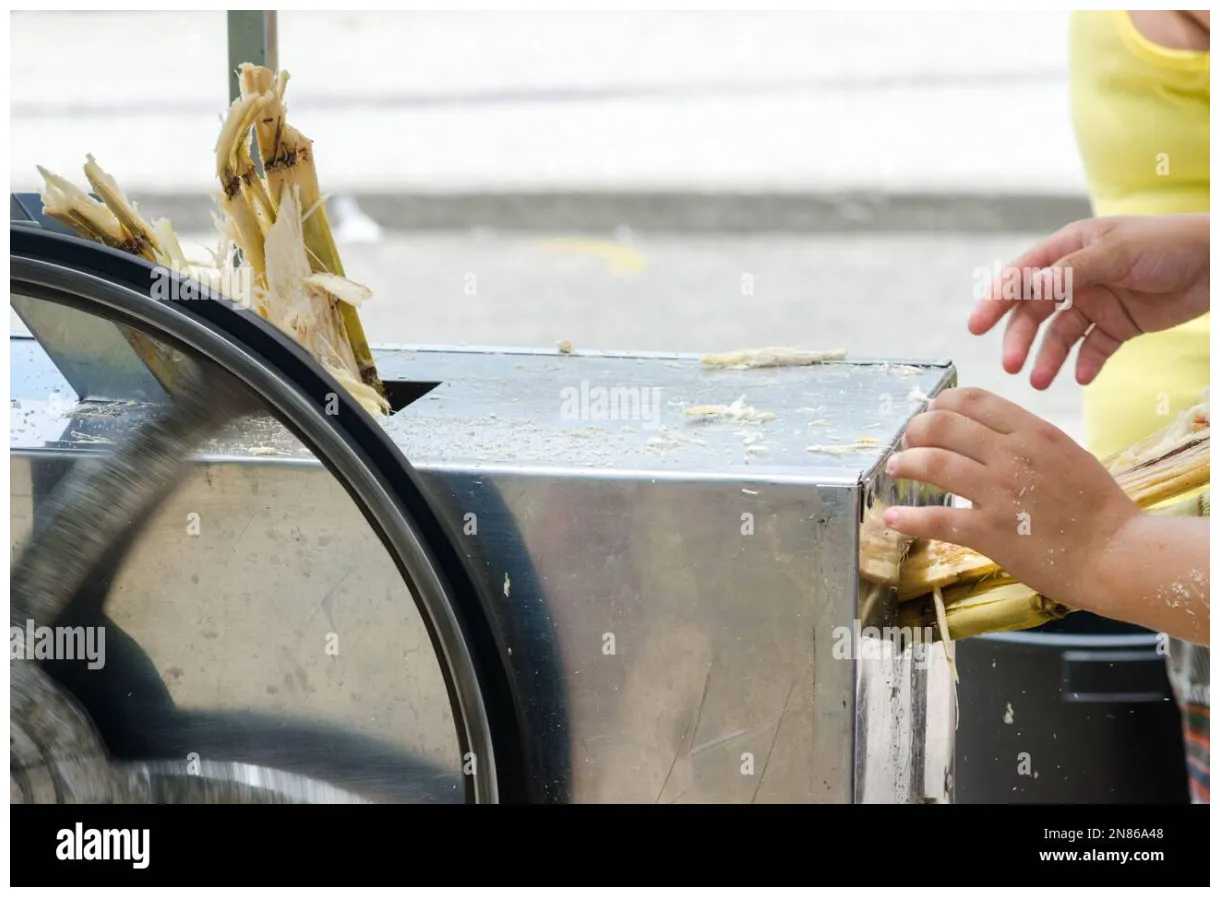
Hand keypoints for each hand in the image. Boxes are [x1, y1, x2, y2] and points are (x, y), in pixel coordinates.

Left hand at [881, 387, 1140, 608]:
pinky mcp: (990, 532)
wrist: (1117, 553)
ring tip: (895, 468)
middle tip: (907, 442)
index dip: (941, 404)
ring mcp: (999, 492)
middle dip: (916, 430)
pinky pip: (937, 520)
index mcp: (1033, 432)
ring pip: (934, 464)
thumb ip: (1026, 440)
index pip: (972, 400)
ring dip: (905, 464)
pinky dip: (908, 518)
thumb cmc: (1097, 507)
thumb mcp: (1066, 454)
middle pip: (943, 425)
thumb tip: (986, 431)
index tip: (929, 413)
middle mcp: (1012, 455)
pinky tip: (892, 518)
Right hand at [969, 214, 1208, 388]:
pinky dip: (1085, 363)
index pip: (1022, 276)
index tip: (976, 327)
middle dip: (1019, 339)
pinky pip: (1092, 349)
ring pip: (1060, 335)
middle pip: (1035, 311)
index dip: (996, 300)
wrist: (1217, 264)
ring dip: (1047, 357)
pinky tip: (1082, 377)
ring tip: (1039, 381)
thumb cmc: (1167, 245)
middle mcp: (1076, 277)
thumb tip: (1027, 287)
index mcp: (1068, 249)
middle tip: (1010, 366)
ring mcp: (1096, 302)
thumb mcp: (1115, 252)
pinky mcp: (1118, 326)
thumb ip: (1069, 271)